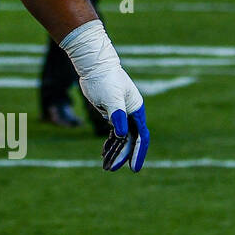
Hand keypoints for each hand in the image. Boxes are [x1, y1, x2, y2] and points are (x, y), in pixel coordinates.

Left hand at [61, 20, 149, 171]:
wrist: (94, 65)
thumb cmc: (104, 79)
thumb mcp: (111, 99)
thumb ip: (117, 116)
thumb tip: (121, 135)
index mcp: (136, 110)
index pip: (140, 137)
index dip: (137, 153)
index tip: (133, 169)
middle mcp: (132, 113)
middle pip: (129, 140)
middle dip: (121, 156)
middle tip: (110, 169)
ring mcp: (122, 113)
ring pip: (120, 138)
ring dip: (114, 151)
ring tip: (105, 166)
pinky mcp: (111, 112)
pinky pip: (113, 132)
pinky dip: (109, 143)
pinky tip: (104, 152)